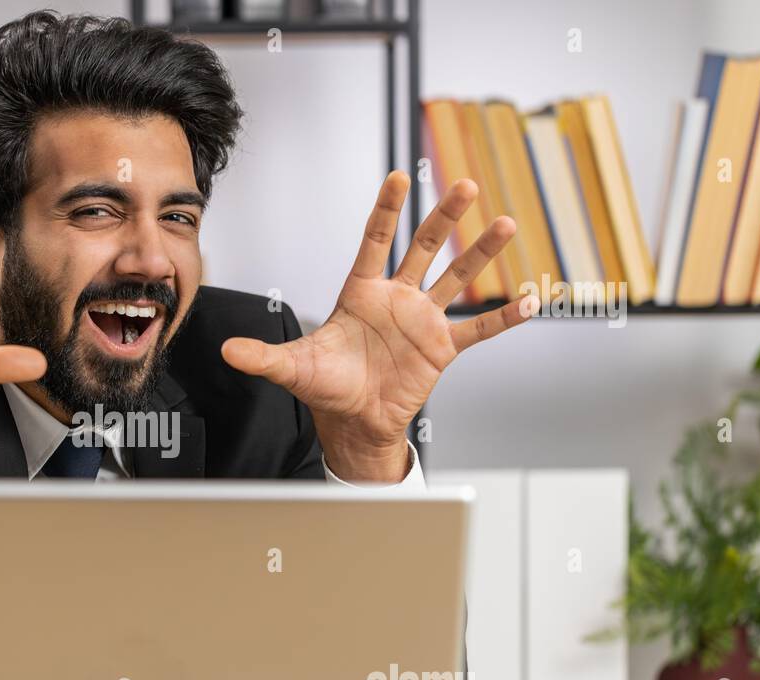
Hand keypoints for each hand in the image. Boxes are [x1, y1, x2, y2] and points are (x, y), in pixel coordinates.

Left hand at [221, 172, 537, 482]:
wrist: (353, 422)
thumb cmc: (325, 387)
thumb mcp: (293, 369)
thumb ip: (263, 357)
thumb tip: (227, 351)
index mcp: (360, 293)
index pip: (374, 242)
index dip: (386, 211)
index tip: (399, 177)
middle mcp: (396, 299)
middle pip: (424, 248)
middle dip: (444, 217)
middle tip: (465, 185)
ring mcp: (422, 321)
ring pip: (457, 278)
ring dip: (481, 253)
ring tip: (505, 223)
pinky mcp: (442, 349)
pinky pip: (478, 329)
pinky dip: (503, 316)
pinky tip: (532, 299)